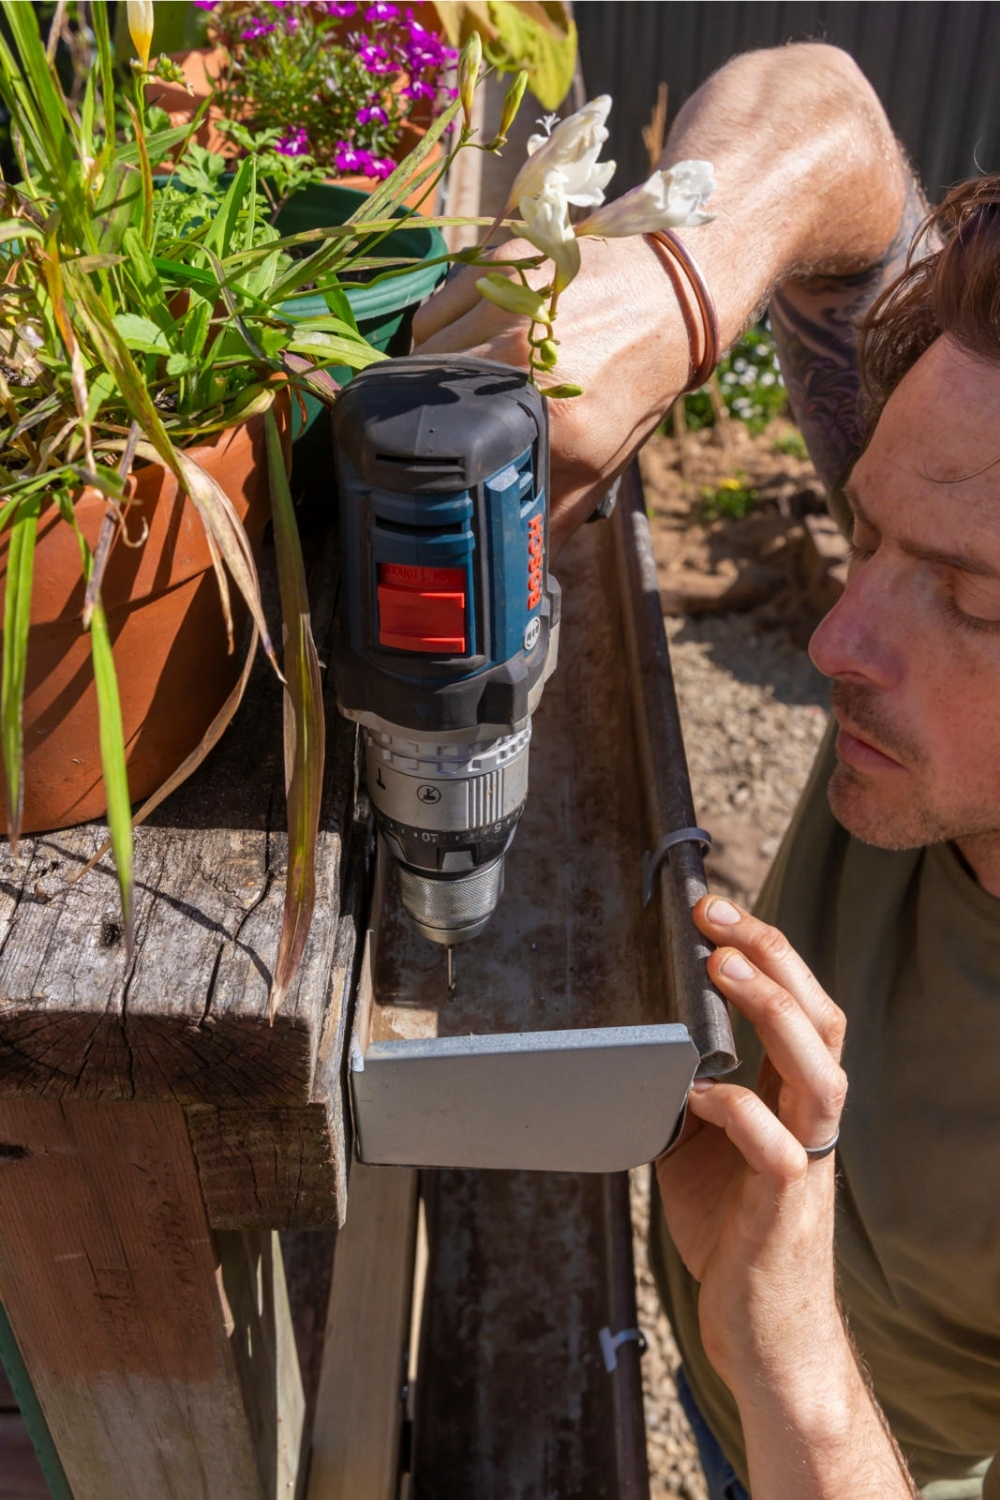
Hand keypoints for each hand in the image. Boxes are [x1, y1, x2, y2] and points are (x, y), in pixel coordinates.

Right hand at [411, 234, 689, 551]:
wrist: (675, 293)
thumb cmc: (639, 382)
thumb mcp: (603, 462)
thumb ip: (553, 519)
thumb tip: (520, 585)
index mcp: (554, 421)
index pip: (460, 467)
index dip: (439, 483)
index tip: (433, 490)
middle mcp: (520, 363)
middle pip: (431, 410)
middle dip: (437, 429)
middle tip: (454, 434)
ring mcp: (503, 309)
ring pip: (422, 360)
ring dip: (431, 380)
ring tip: (465, 386)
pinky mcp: (491, 266)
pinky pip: (430, 317)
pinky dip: (434, 336)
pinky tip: (464, 344)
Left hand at [656, 895, 848, 1398]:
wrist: (761, 1330)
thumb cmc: (732, 1230)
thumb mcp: (699, 1145)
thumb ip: (684, 1094)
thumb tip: (629, 1047)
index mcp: (794, 1099)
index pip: (801, 1005)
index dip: (766, 952)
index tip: (714, 911)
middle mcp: (811, 1122)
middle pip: (820, 1019)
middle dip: (773, 959)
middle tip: (717, 920)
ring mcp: (805, 1165)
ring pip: (820, 1074)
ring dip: (772, 1014)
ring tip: (721, 972)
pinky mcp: (782, 1211)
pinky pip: (778, 1150)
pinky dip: (738, 1111)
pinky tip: (696, 1093)